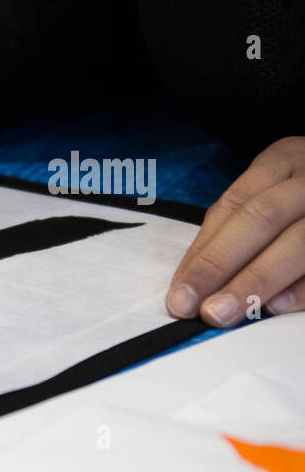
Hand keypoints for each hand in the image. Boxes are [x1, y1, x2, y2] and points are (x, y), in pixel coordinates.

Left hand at [167, 136, 304, 326]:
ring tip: (224, 313)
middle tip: (194, 309)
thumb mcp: (275, 193)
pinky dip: (303, 288)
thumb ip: (237, 229)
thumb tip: (193, 283)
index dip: (203, 253)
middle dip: (221, 266)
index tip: (179, 294)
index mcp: (285, 159)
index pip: (233, 207)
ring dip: (257, 281)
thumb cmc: (304, 200)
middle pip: (262, 218)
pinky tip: (277, 306)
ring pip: (298, 241)